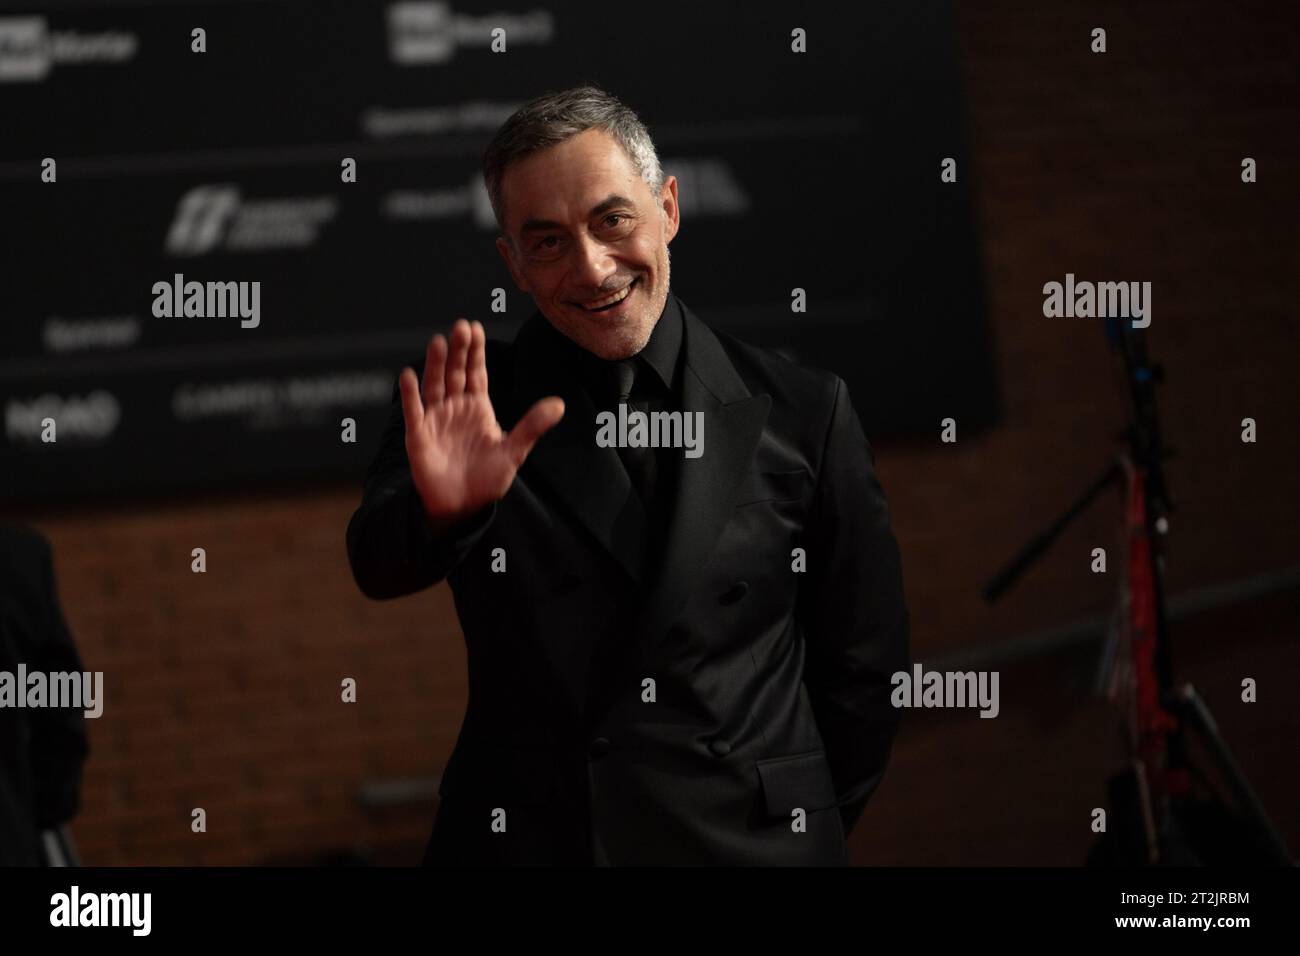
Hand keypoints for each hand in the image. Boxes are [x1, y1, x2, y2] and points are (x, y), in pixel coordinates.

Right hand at [400, 318, 563, 528]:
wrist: (461, 506)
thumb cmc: (487, 479)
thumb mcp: (514, 451)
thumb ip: (532, 426)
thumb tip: (560, 404)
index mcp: (478, 408)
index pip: (477, 374)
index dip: (476, 353)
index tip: (476, 329)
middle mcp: (455, 408)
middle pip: (456, 374)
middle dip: (458, 351)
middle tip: (461, 327)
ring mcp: (436, 420)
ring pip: (435, 386)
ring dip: (436, 365)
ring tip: (439, 342)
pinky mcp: (419, 435)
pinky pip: (414, 411)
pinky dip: (410, 395)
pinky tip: (409, 375)